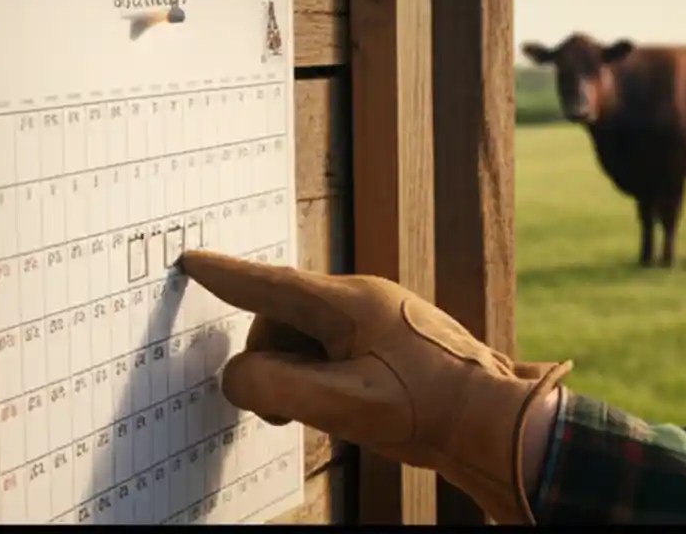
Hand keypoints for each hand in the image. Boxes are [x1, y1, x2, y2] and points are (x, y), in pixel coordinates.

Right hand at [178, 250, 570, 523]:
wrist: (493, 424)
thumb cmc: (426, 410)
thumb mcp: (343, 405)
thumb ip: (277, 387)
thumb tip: (238, 376)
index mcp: (349, 303)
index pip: (271, 284)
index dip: (226, 275)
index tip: (192, 261)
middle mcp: (363, 300)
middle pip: (284, 320)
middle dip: (270, 362)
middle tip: (281, 412)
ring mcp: (379, 318)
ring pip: (308, 338)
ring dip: (297, 374)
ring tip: (321, 414)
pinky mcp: (391, 340)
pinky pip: (334, 349)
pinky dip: (321, 376)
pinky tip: (343, 405)